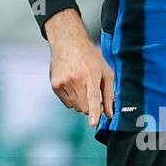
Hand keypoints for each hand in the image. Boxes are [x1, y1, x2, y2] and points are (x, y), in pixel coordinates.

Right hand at [44, 10, 114, 126]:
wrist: (68, 42)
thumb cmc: (89, 56)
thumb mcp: (105, 71)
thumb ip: (109, 93)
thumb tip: (110, 113)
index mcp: (90, 74)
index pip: (93, 97)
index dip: (94, 111)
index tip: (93, 123)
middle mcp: (75, 79)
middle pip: (84, 107)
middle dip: (91, 108)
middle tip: (94, 98)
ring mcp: (63, 82)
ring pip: (75, 107)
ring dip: (81, 103)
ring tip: (82, 86)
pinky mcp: (55, 85)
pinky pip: (67, 103)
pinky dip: (72, 99)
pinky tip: (73, 85)